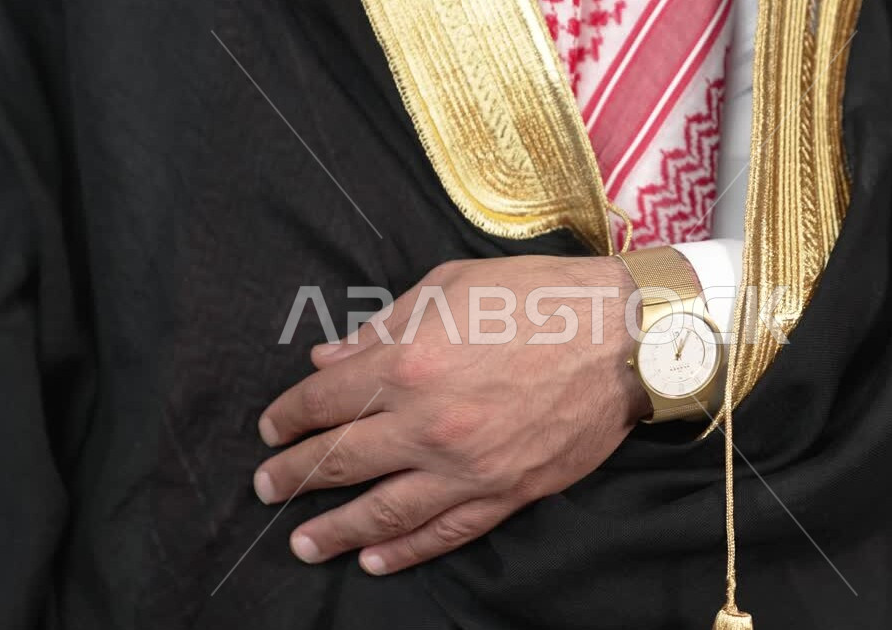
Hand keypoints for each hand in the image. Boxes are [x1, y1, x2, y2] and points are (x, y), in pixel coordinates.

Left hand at [252, 255, 650, 574]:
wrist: (625, 337)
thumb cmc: (537, 297)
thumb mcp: (451, 286)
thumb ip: (383, 326)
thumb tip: (327, 358)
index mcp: (407, 362)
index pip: (325, 400)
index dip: (288, 417)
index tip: (270, 428)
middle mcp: (427, 422)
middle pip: (340, 460)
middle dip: (294, 475)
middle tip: (266, 487)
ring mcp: (467, 465)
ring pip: (384, 509)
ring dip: (336, 529)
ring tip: (303, 543)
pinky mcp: (506, 492)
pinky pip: (446, 531)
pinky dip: (407, 550)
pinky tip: (375, 560)